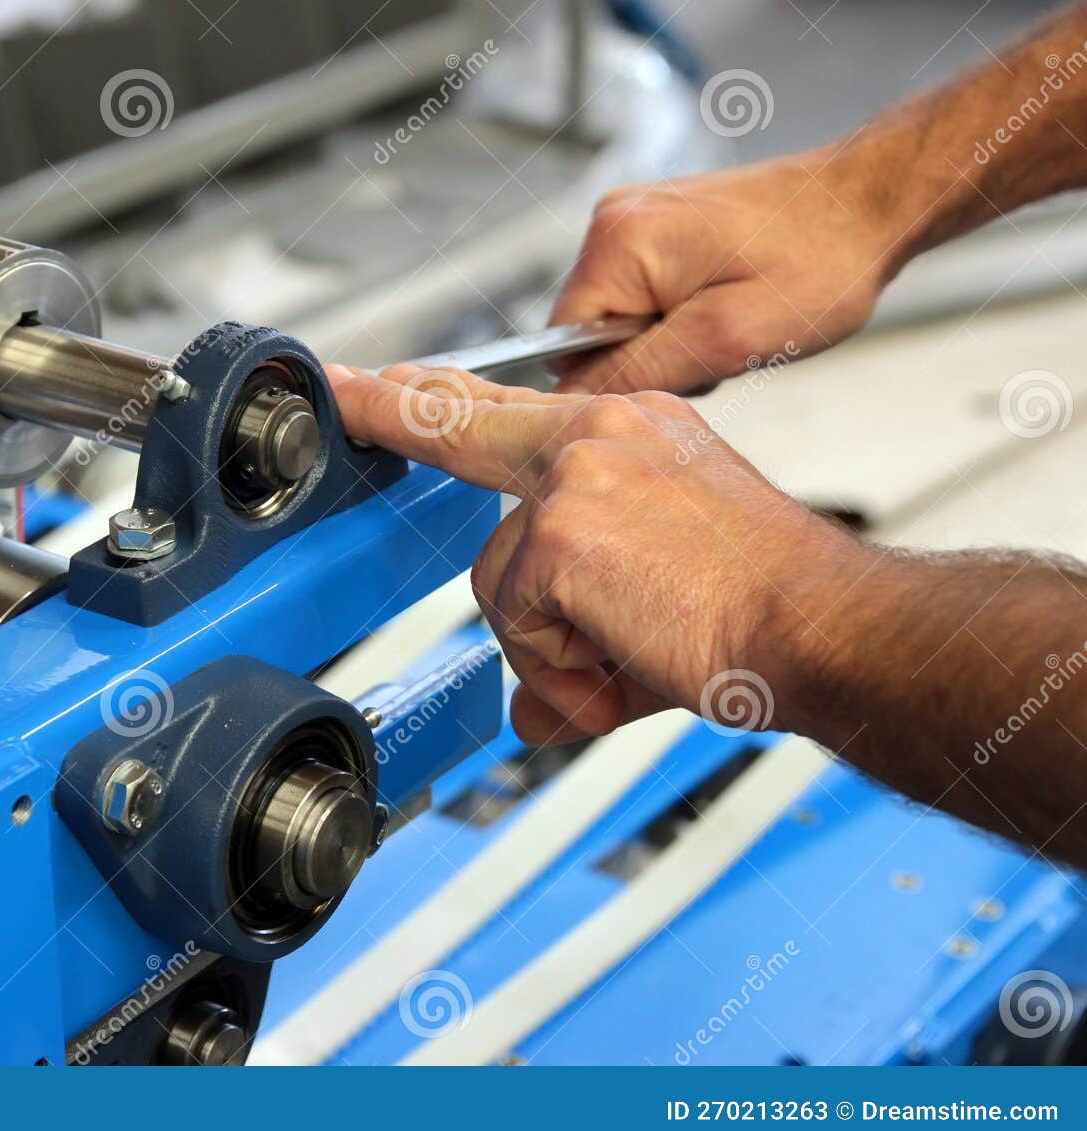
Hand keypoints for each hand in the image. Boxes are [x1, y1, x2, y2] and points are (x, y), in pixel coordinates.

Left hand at [327, 362, 869, 742]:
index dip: (432, 395)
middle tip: (346, 387)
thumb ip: (577, 650)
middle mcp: (601, 436)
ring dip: (552, 647)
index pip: (508, 406)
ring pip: (497, 583)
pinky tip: (625, 654)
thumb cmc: (765, 609)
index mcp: (631, 433)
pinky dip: (565, 667)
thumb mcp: (655, 612)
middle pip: (459, 430)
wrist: (822, 626)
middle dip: (390, 409)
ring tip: (629, 655)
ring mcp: (576, 480)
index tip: (384, 380)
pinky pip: (518, 625)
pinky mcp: (559, 534)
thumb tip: (526, 712)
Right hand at [551, 145, 905, 395]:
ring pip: (620, 318)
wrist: (872, 202)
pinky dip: (680, 317)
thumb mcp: (727, 337)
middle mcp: (613, 220)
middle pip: (590, 331)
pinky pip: (644, 296)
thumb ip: (641, 370)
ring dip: (669, 340)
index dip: (611, 376)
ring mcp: (636, 217)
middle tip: (717, 348)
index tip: (679, 371)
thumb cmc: (818, 264)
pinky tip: (727, 306)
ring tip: (731, 324)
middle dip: (646, 358)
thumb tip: (573, 398)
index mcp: (617, 243)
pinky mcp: (659, 224)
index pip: (562, 344)